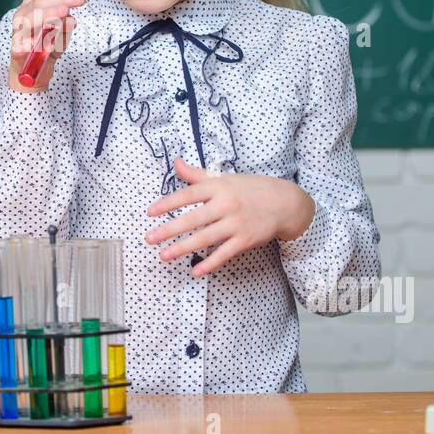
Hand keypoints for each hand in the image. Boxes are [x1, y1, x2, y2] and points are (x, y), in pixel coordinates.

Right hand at [7, 0, 88, 91]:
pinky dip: (34, 42)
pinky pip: (24, 44)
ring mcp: (18, 31)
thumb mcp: (62, 26)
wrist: (32, 69)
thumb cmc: (48, 43)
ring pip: (32, 18)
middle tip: (81, 0)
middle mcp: (24, 12)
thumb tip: (76, 7)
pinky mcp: (17, 49)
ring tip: (65, 13)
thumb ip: (68, 15)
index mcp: (35, 0)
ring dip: (49, 14)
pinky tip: (46, 44)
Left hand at [143, 157, 315, 276]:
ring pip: (205, 238)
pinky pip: (224, 253)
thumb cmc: (250, 189)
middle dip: (169, 229)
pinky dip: (210, 263)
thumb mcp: (224, 178)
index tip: (150, 212)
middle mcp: (225, 204)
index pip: (188, 194)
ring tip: (164, 255)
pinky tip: (195, 271)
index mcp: (218, 187)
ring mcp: (236, 223)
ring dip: (183, 248)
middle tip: (149, 238)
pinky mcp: (245, 239)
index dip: (168, 203)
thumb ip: (197, 175)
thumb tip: (176, 162)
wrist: (284, 202)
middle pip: (192, 219)